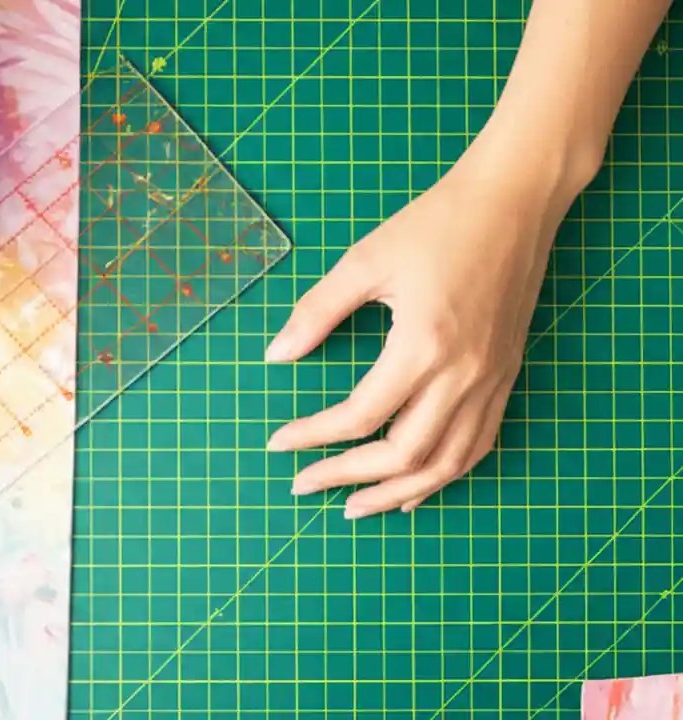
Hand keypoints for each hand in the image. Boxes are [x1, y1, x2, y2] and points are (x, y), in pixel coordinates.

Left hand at [264, 145, 581, 518]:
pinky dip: (444, 476)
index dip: (313, 437)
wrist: (514, 201)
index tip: (279, 444)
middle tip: (303, 484)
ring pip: (446, 464)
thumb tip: (275, 356)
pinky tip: (414, 490)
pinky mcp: (506, 377)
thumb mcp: (364, 261)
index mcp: (424, 346)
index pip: (360, 416)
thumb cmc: (436, 224)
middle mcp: (463, 374)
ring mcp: (491, 380)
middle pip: (403, 455)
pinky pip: (478, 446)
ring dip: (397, 493)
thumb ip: (317, 313)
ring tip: (354, 507)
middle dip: (347, 478)